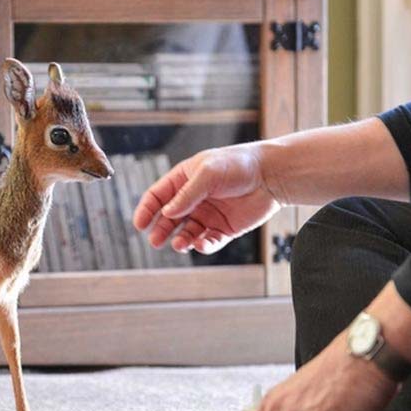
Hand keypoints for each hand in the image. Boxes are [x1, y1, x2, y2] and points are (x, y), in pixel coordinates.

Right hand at [132, 145, 281, 253]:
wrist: (271, 175)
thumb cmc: (239, 165)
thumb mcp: (208, 173)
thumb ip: (186, 194)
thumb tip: (166, 213)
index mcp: (185, 180)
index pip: (158, 196)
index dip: (147, 210)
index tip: (139, 224)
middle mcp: (194, 199)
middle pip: (169, 218)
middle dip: (160, 230)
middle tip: (155, 241)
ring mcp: (208, 214)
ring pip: (187, 233)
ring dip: (180, 240)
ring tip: (179, 244)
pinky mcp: (224, 228)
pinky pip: (208, 241)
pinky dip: (203, 245)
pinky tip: (201, 244)